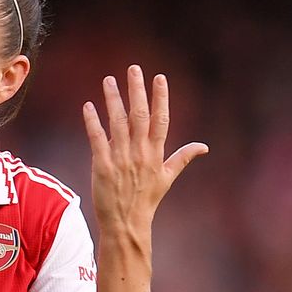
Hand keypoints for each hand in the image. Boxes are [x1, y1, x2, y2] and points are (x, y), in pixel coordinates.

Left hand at [82, 65, 207, 232]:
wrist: (126, 223)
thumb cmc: (146, 200)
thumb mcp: (167, 178)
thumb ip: (182, 158)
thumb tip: (203, 146)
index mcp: (156, 153)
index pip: (161, 119)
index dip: (161, 98)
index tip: (160, 78)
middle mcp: (140, 153)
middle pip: (139, 115)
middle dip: (137, 90)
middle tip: (133, 69)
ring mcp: (121, 158)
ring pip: (117, 123)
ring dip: (113, 100)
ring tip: (108, 80)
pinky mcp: (103, 166)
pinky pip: (97, 139)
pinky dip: (93, 122)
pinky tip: (88, 106)